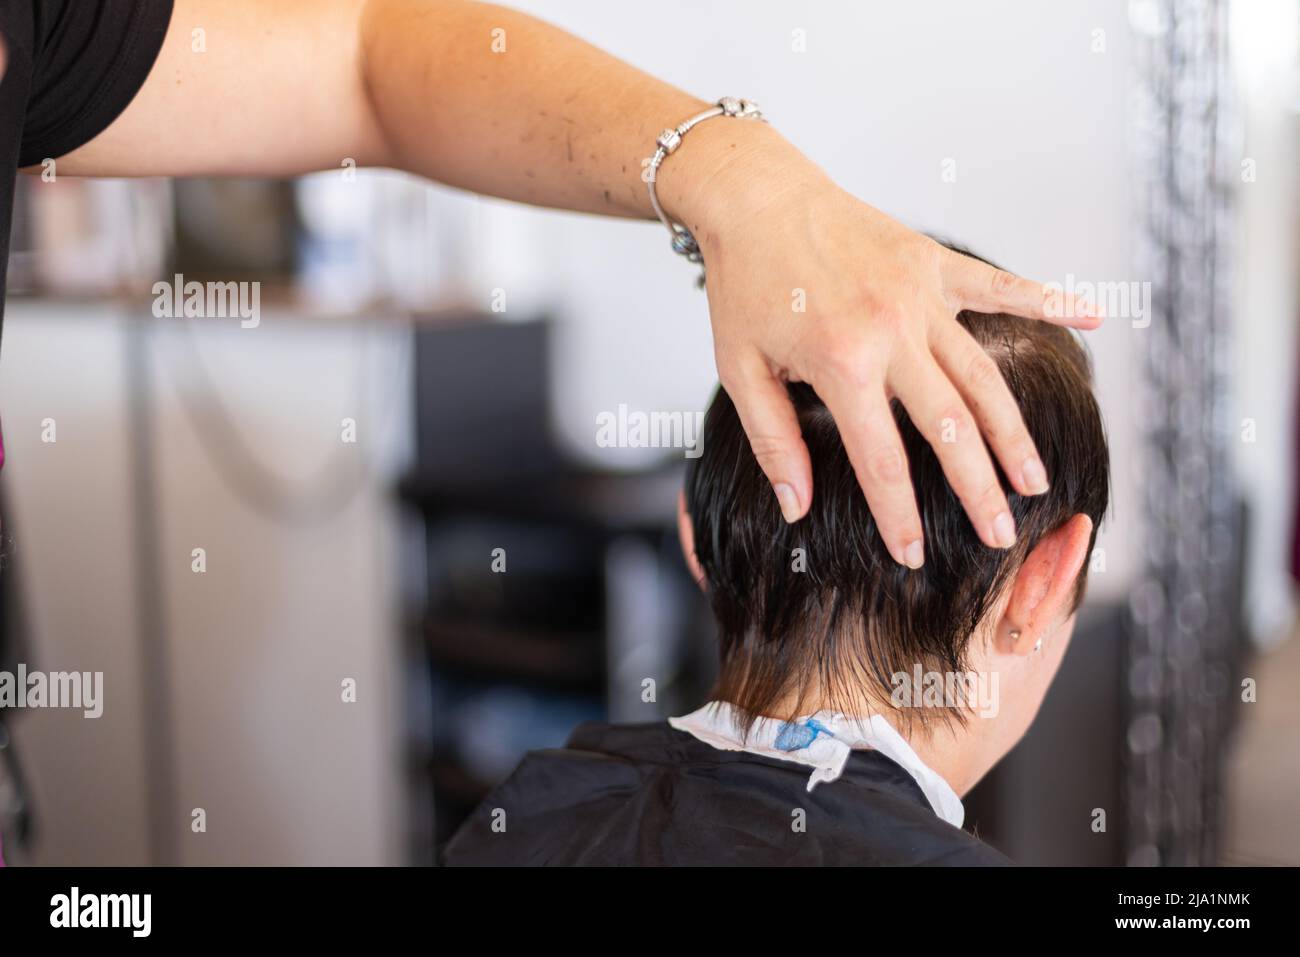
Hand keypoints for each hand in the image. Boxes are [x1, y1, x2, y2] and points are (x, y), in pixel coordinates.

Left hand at [682, 128, 1100, 567]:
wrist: (756, 197)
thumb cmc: (745, 286)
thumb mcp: (739, 370)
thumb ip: (773, 441)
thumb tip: (799, 508)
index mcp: (841, 363)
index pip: (881, 460)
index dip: (900, 516)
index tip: (916, 557)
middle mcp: (892, 332)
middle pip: (951, 427)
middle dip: (979, 490)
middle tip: (1003, 536)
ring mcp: (921, 295)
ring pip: (983, 375)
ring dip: (1013, 432)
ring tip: (1035, 479)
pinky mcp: (934, 262)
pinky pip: (1002, 286)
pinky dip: (1050, 300)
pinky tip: (1095, 318)